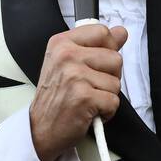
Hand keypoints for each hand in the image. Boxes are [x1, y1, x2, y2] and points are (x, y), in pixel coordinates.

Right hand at [29, 24, 127, 160]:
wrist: (40, 129)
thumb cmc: (56, 97)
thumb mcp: (69, 63)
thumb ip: (97, 46)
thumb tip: (121, 32)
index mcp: (62, 43)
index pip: (102, 32)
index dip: (109, 48)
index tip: (98, 63)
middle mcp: (66, 56)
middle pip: (115, 58)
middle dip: (110, 77)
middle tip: (90, 87)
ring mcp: (74, 76)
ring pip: (116, 82)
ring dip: (107, 95)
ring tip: (88, 99)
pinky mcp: (84, 97)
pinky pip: (114, 101)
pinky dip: (106, 111)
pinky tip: (89, 111)